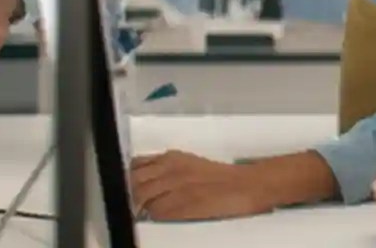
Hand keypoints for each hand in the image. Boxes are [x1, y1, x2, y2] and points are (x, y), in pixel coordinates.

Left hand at [129, 150, 275, 221]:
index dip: (130, 177)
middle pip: (135, 183)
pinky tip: (165, 215)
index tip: (130, 185)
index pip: (136, 165)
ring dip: (144, 206)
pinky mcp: (183, 205)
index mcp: (172, 158)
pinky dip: (157, 216)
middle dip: (132, 193)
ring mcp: (176, 188)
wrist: (245, 185)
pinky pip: (158, 213)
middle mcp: (171, 170)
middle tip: (137, 202)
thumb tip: (145, 177)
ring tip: (150, 210)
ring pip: (142, 199)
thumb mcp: (189, 163)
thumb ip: (166, 167)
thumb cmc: (221, 176)